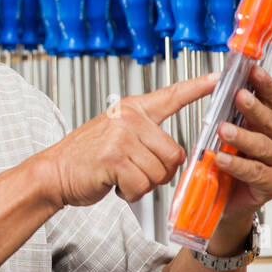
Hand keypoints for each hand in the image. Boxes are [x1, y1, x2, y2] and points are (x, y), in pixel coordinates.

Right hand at [46, 73, 218, 206]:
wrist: (54, 172)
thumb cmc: (85, 159)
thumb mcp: (115, 136)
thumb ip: (144, 138)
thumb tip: (176, 156)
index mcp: (132, 110)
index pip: (171, 96)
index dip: (197, 88)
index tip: (217, 78)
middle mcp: (128, 119)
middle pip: (174, 154)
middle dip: (160, 173)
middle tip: (137, 173)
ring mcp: (121, 137)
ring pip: (160, 173)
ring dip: (142, 184)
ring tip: (121, 176)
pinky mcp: (114, 158)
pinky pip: (142, 185)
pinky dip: (130, 193)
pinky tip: (115, 184)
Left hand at [211, 64, 271, 221]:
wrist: (228, 202)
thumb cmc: (229, 166)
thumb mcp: (228, 137)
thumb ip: (229, 118)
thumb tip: (218, 93)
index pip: (271, 99)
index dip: (263, 84)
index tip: (253, 70)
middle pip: (269, 121)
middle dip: (253, 107)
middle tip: (238, 96)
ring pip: (262, 146)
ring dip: (242, 136)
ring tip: (223, 130)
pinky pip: (255, 171)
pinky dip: (237, 165)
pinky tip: (222, 160)